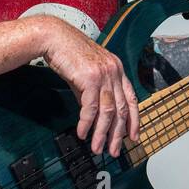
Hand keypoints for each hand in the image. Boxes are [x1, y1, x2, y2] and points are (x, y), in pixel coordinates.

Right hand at [36, 17, 139, 156]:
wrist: (54, 38)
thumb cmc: (69, 54)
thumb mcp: (88, 73)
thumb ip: (94, 91)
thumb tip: (94, 114)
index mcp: (118, 70)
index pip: (132, 99)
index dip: (134, 120)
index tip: (133, 137)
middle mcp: (114, 72)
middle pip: (121, 109)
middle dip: (117, 133)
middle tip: (113, 150)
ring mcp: (103, 74)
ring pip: (107, 111)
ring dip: (102, 133)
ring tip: (97, 148)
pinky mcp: (89, 78)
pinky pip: (90, 107)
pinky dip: (87, 123)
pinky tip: (82, 133)